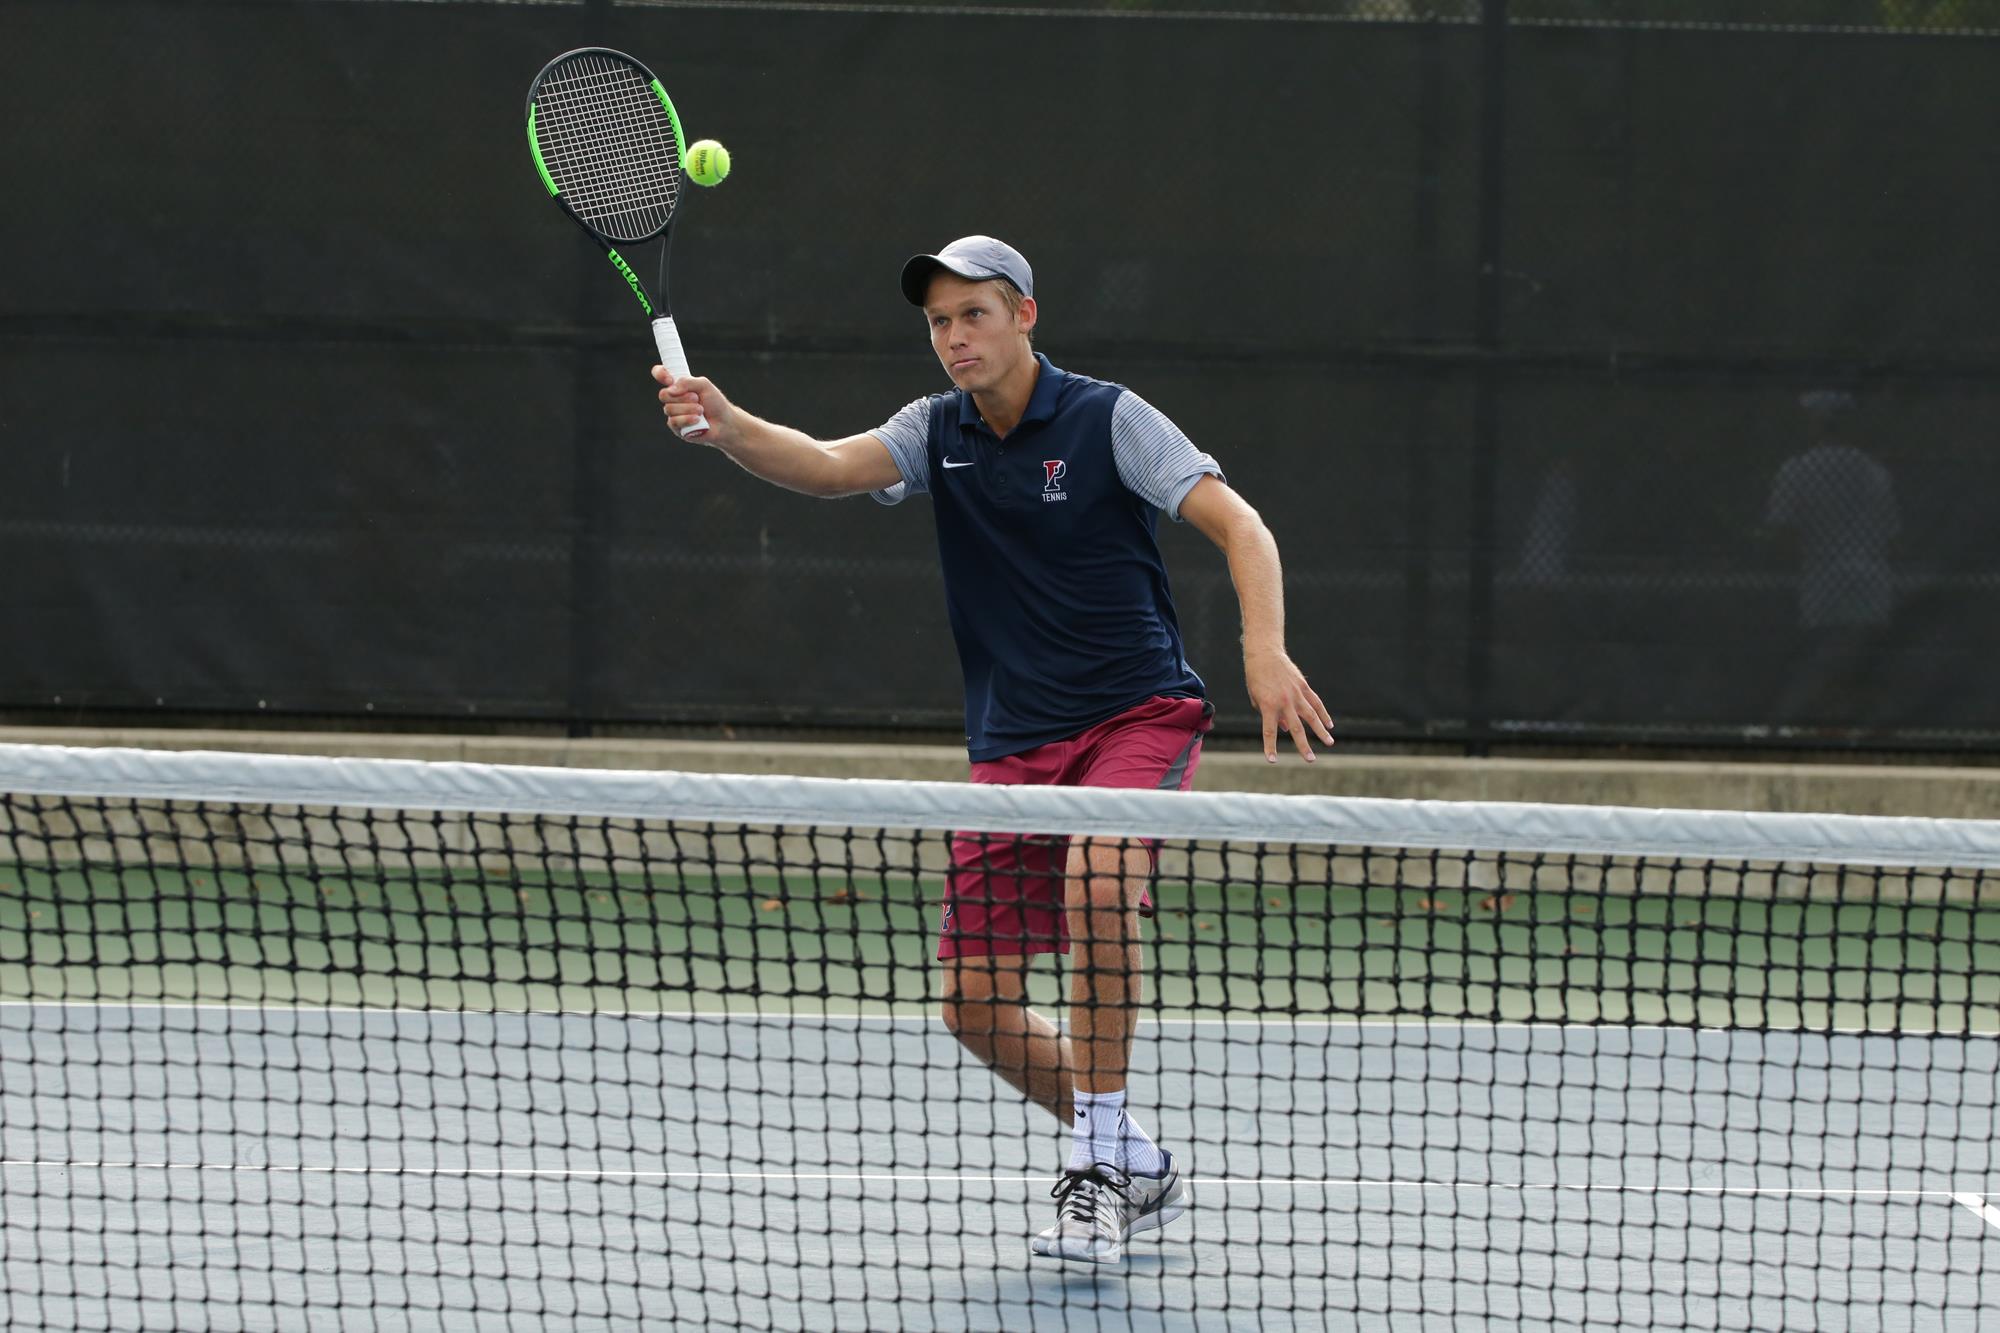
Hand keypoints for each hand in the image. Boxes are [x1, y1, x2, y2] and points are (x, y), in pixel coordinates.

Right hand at [652, 366, 730, 443]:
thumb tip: (671, 389)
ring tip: (701, 410)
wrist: (724, 422)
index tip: (669, 379)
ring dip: (688, 409)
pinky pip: (674, 421)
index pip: (660, 374)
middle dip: (682, 397)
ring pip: (669, 409)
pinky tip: (698, 420)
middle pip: (663, 395)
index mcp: (678, 385)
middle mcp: (673, 399)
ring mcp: (673, 413)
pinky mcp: (676, 427)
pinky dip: (687, 419)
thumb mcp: (704, 385)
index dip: (660, 374)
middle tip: (696, 398)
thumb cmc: (715, 403)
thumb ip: (687, 382)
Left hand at [1245, 648, 1334, 763]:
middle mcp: (1284, 702)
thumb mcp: (1257, 698)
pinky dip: (1323, 714)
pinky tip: (1329, 725)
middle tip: (1311, 760)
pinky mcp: (1304, 687)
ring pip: (1311, 716)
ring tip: (1329, 743)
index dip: (1270, 747)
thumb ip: (1270, 716)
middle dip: (1303, 746)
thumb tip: (1286, 729)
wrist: (1265, 655)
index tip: (1272, 760)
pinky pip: (1316, 703)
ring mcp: (1296, 694)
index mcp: (1268, 706)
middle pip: (1296, 728)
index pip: (1269, 731)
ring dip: (1321, 731)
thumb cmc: (1256, 678)